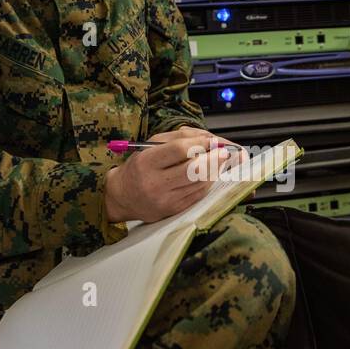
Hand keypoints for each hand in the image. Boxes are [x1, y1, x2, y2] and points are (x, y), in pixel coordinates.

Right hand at [104, 127, 230, 222]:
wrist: (123, 196)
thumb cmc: (139, 167)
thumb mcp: (151, 145)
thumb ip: (179, 138)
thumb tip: (210, 139)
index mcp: (146, 162)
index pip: (179, 150)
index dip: (200, 144)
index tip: (212, 140)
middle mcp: (154, 183)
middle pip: (194, 170)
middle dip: (215, 159)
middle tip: (226, 152)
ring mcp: (165, 199)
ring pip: (200, 183)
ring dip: (215, 170)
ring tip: (219, 161)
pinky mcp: (174, 210)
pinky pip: (199, 194)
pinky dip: (208, 182)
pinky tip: (210, 174)